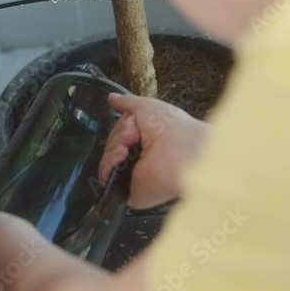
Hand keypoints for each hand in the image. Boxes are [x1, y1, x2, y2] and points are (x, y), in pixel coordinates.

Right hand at [100, 93, 207, 208]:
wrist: (182, 149)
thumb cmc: (171, 126)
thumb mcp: (146, 106)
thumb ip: (127, 103)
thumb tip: (111, 98)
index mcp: (146, 142)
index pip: (120, 135)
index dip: (121, 127)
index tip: (131, 122)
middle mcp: (140, 160)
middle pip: (111, 146)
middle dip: (118, 136)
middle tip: (133, 134)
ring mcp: (134, 177)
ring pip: (107, 161)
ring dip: (113, 148)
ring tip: (128, 145)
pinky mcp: (130, 192)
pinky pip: (108, 179)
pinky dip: (109, 164)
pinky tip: (122, 156)